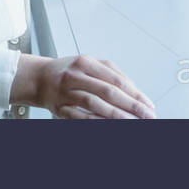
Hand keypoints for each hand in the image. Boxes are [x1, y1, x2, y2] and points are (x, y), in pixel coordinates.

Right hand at [13, 54, 155, 118]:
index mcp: (85, 62)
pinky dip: (97, 123)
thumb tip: (135, 90)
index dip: (135, 93)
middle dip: (131, 106)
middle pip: (108, 91)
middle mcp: (75, 75)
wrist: (38, 78)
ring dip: (117, 116)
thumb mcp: (88, 63)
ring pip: (95, 104)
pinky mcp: (60, 108)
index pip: (116, 79)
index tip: (149, 105)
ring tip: (133, 123)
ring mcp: (66, 92)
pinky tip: (110, 126)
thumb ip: (111, 73)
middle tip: (148, 116)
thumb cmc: (68, 71)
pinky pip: (81, 117)